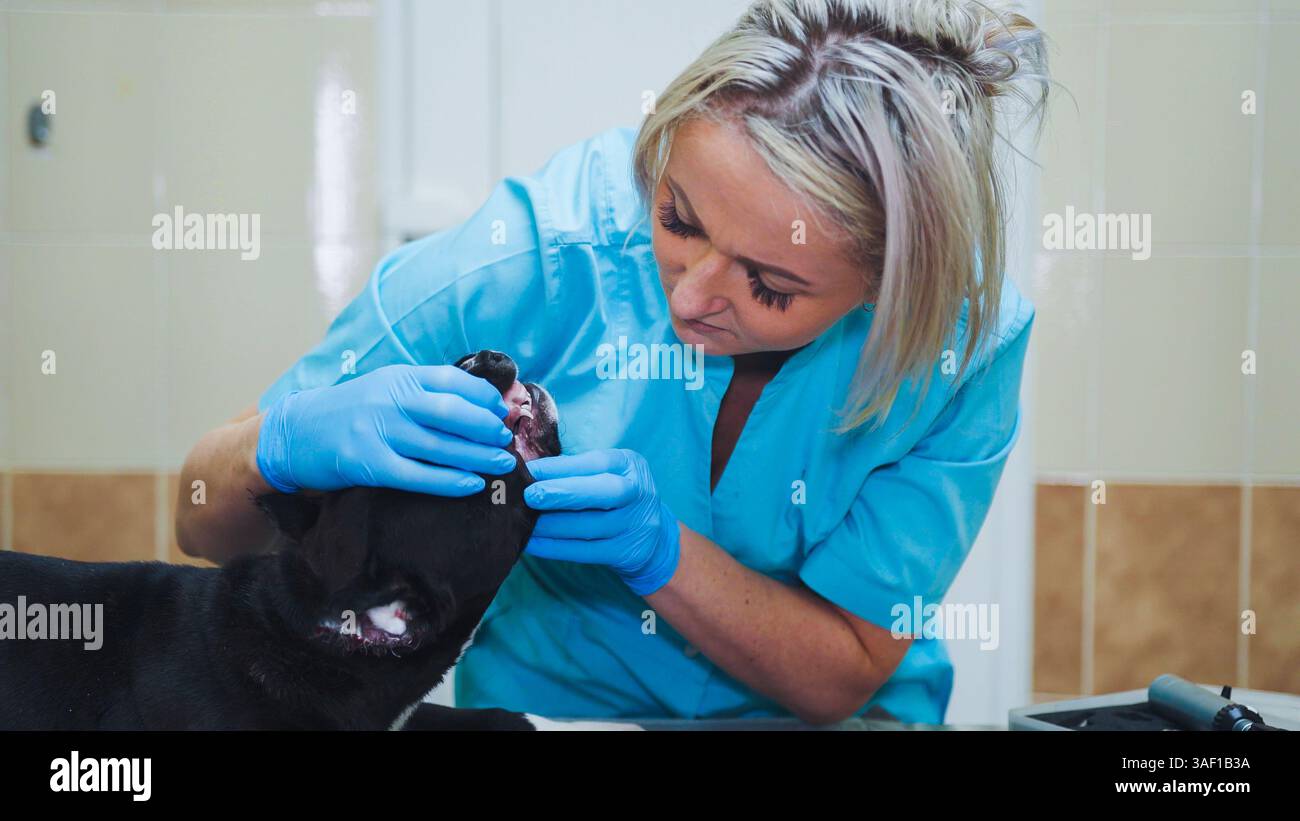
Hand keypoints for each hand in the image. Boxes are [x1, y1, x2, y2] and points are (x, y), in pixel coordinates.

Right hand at [256, 364, 515, 495]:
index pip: (451, 380)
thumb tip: (479, 404)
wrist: (296, 432)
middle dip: (485, 427)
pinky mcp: (369, 464)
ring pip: (439, 445)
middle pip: (451, 411)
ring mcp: (378, 431)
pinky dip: (449, 481)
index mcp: (399, 377)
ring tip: (502, 464)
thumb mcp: (385, 389)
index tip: (502, 411)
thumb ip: (423, 393)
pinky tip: (472, 484)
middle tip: (506, 440)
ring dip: (477, 456)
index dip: (482, 396)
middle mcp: (390, 400)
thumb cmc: (351, 412)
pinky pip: (418, 475)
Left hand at [522, 449, 679, 595]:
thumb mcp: (605, 475)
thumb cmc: (614, 499)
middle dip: (562, 493)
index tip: (529, 470)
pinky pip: (587, 552)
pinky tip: (533, 544)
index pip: (595, 463)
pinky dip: (556, 548)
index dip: (560, 467)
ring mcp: (635, 524)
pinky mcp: (627, 552)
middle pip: (602, 492)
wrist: (653, 539)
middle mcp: (638, 492)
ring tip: (524, 522)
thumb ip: (574, 472)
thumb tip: (529, 473)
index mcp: (630, 464)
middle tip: (529, 496)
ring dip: (552, 525)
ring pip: (591, 526)